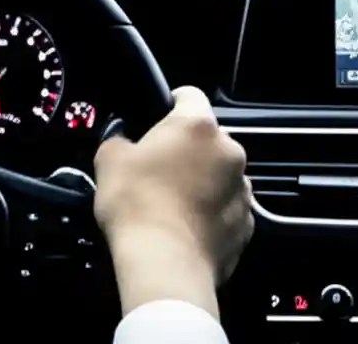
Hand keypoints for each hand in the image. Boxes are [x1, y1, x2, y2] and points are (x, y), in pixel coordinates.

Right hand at [93, 86, 252, 319]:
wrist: (164, 264)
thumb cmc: (136, 203)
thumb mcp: (109, 159)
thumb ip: (119, 139)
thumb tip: (125, 142)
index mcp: (197, 126)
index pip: (190, 94)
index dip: (171, 102)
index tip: (158, 116)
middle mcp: (229, 151)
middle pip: (207, 139)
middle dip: (187, 149)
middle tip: (157, 169)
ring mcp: (243, 190)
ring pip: (220, 174)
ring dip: (203, 181)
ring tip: (172, 203)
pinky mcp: (248, 224)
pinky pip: (227, 208)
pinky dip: (211, 213)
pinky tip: (185, 226)